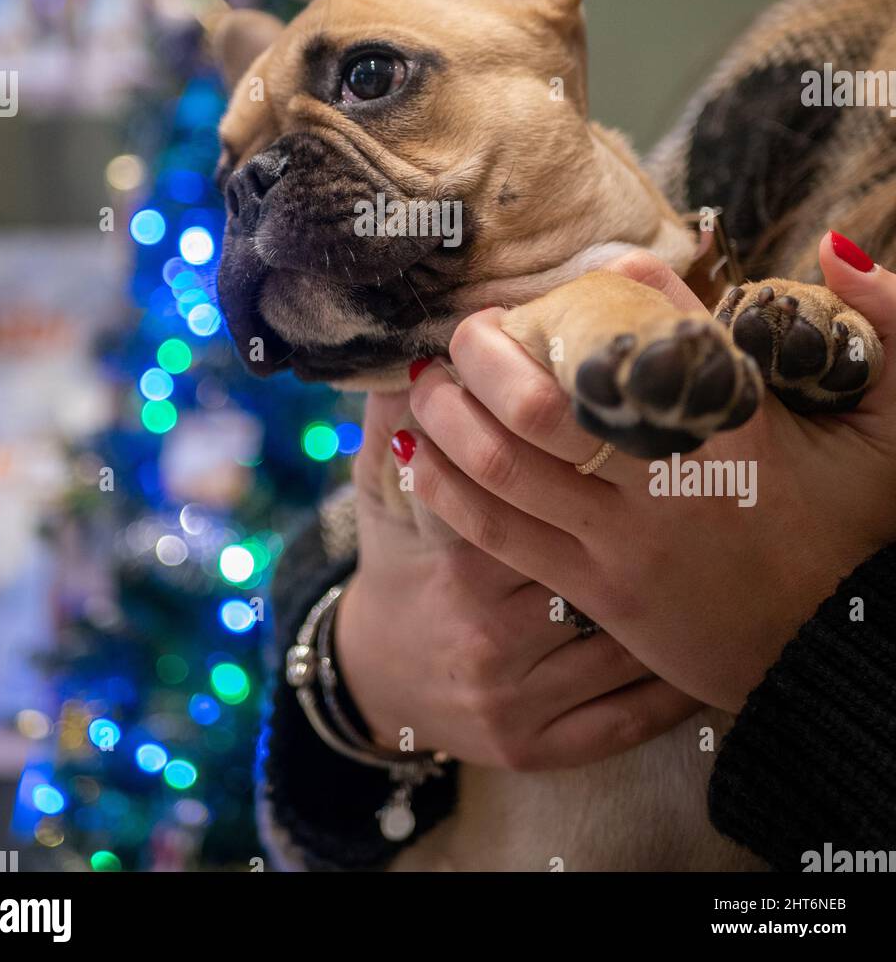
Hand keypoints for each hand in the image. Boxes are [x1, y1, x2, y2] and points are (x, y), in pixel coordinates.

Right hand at [334, 390, 699, 769]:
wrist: (373, 681)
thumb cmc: (397, 569)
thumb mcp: (382, 496)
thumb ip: (393, 423)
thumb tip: (416, 353)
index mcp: (465, 565)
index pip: (555, 509)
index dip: (608, 475)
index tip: (654, 444)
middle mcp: (493, 635)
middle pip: (602, 576)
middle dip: (656, 538)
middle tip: (706, 503)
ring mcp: (518, 698)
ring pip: (623, 650)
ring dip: (678, 612)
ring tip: (728, 570)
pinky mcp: (538, 748)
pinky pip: (624, 722)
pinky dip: (669, 695)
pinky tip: (708, 663)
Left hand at [405, 231, 895, 714]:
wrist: (835, 659)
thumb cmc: (855, 534)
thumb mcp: (891, 433)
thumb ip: (884, 329)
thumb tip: (837, 246)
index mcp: (737, 425)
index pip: (657, 326)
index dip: (608, 281)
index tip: (583, 267)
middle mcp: (666, 479)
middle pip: (539, 403)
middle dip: (483, 351)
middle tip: (468, 328)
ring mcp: (623, 541)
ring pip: (502, 467)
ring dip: (447, 413)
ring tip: (425, 379)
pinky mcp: (595, 590)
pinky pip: (497, 534)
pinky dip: (444, 488)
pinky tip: (416, 453)